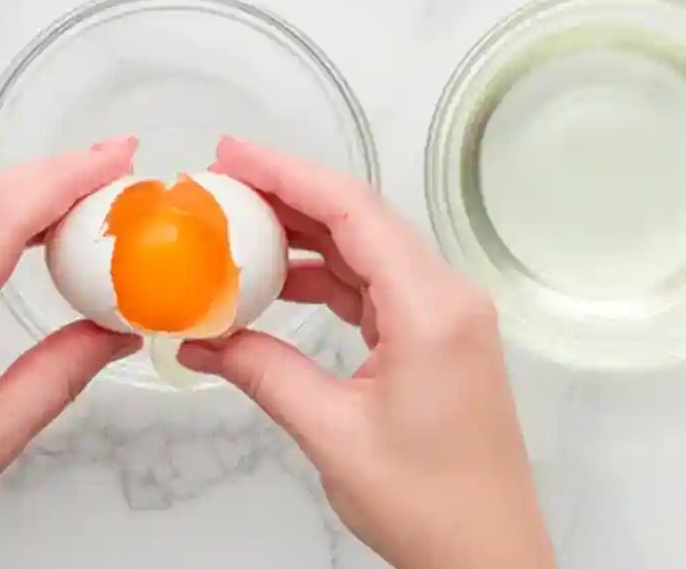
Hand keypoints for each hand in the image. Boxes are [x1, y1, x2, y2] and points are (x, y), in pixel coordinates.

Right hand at [180, 138, 553, 568]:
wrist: (485, 557)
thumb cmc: (430, 504)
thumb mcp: (330, 431)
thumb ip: (262, 370)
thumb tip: (200, 341)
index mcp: (431, 310)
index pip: (353, 213)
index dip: (288, 175)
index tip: (232, 157)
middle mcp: (446, 299)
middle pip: (358, 220)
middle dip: (288, 195)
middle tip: (220, 183)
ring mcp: (443, 317)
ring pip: (363, 250)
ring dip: (302, 236)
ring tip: (235, 229)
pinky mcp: (433, 338)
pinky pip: (371, 286)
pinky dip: (322, 277)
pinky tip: (276, 284)